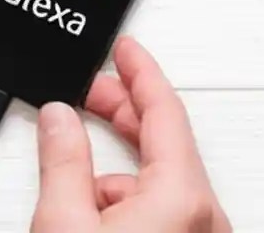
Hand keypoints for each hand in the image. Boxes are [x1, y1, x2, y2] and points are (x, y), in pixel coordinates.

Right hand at [32, 37, 229, 232]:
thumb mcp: (63, 225)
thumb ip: (62, 162)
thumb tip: (59, 119)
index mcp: (182, 198)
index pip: (165, 111)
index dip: (141, 71)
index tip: (126, 49)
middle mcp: (205, 218)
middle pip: (167, 142)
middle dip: (124, 113)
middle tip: (92, 91)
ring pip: (161, 182)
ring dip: (120, 170)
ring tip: (75, 176)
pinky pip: (165, 212)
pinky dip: (131, 202)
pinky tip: (92, 213)